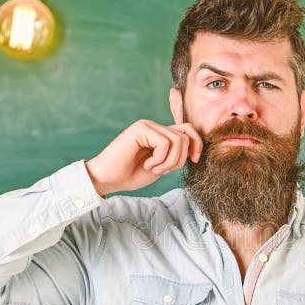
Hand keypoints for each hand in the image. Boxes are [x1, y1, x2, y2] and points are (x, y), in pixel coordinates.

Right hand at [84, 120, 202, 196]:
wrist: (107, 179)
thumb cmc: (131, 175)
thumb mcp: (161, 166)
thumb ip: (174, 156)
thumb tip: (195, 150)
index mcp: (160, 134)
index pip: (189, 130)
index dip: (197, 144)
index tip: (194, 160)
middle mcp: (155, 126)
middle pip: (186, 136)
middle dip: (181, 159)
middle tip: (164, 170)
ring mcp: (147, 125)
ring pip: (178, 140)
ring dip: (170, 161)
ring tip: (154, 169)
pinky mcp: (140, 129)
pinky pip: (165, 143)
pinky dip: (160, 160)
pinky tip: (147, 165)